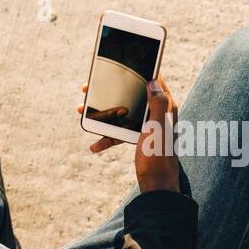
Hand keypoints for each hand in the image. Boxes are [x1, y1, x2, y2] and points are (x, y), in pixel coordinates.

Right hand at [76, 76, 181, 193]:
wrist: (158, 184)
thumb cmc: (159, 155)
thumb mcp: (158, 127)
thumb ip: (157, 103)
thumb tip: (152, 81)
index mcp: (166, 107)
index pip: (155, 81)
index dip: (142, 71)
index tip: (126, 64)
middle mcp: (157, 114)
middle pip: (133, 96)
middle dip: (112, 92)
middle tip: (91, 88)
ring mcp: (148, 127)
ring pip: (123, 113)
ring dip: (103, 114)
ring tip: (82, 111)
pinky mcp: (141, 139)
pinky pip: (121, 133)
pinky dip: (108, 137)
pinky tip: (95, 145)